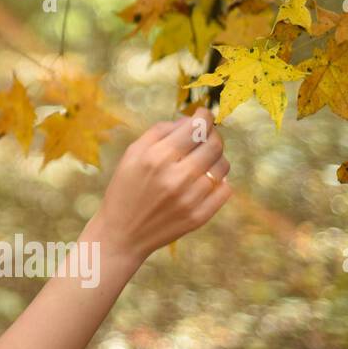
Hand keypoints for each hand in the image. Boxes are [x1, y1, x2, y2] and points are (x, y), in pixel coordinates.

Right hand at [93, 107, 232, 266]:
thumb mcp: (131, 155)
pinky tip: (204, 180)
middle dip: (213, 134)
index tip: (204, 114)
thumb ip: (158, 132)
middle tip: (206, 135)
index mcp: (156, 158)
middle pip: (214, 144)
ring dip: (217, 157)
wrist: (122, 233)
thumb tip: (189, 120)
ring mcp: (190, 199)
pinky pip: (225, 189)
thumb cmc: (125, 188)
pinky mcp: (200, 216)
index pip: (195, 128)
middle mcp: (176, 177)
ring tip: (203, 159)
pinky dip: (219, 181)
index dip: (204, 117)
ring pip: (223, 166)